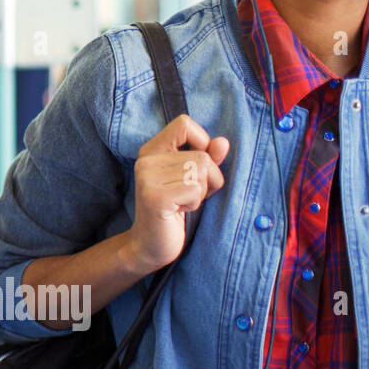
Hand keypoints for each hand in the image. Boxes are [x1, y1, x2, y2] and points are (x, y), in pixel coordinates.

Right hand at [122, 115, 229, 277]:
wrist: (150, 244)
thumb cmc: (175, 210)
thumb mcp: (193, 179)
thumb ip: (208, 158)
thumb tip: (222, 142)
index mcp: (152, 151)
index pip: (184, 124)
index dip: (202, 142)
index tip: (196, 165)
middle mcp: (146, 161)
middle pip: (201, 155)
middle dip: (208, 179)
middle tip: (188, 196)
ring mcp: (147, 178)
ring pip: (200, 171)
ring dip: (201, 192)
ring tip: (183, 203)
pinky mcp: (155, 197)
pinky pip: (194, 189)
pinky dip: (195, 203)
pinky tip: (179, 211)